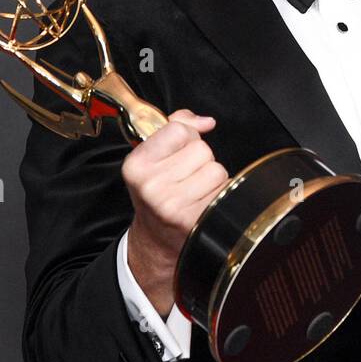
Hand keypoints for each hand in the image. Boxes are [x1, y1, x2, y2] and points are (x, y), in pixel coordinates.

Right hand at [122, 109, 229, 316]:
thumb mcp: (153, 157)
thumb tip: (207, 122)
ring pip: (216, 170)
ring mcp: (173, 205)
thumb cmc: (157, 192)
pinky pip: (224, 190)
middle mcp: (151, 185)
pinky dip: (218, 194)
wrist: (156, 239)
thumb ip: (176, 126)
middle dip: (199, 160)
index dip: (185, 138)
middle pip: (201, 149)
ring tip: (194, 190)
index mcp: (137, 165)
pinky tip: (202, 202)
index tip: (176, 152)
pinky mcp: (194, 220)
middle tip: (185, 176)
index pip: (178, 129)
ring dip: (211, 179)